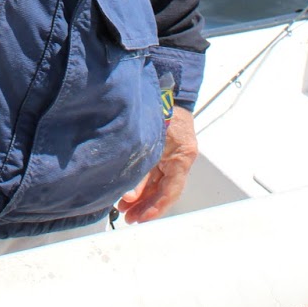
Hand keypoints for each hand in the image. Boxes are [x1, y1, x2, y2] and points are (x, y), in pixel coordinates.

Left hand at [114, 107, 196, 223]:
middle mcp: (180, 159)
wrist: (166, 87)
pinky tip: (129, 192)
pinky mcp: (164, 151)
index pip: (171, 191)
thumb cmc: (160, 108)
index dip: (156, 208)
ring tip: (124, 208)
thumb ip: (140, 170)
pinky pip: (154, 173)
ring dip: (142, 196)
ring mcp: (172, 155)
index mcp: (182, 157)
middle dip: (145, 205)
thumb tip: (129, 197)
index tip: (142, 219)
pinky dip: (143, 183)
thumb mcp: (149, 141)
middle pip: (163, 190)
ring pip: (157, 182)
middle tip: (128, 218)